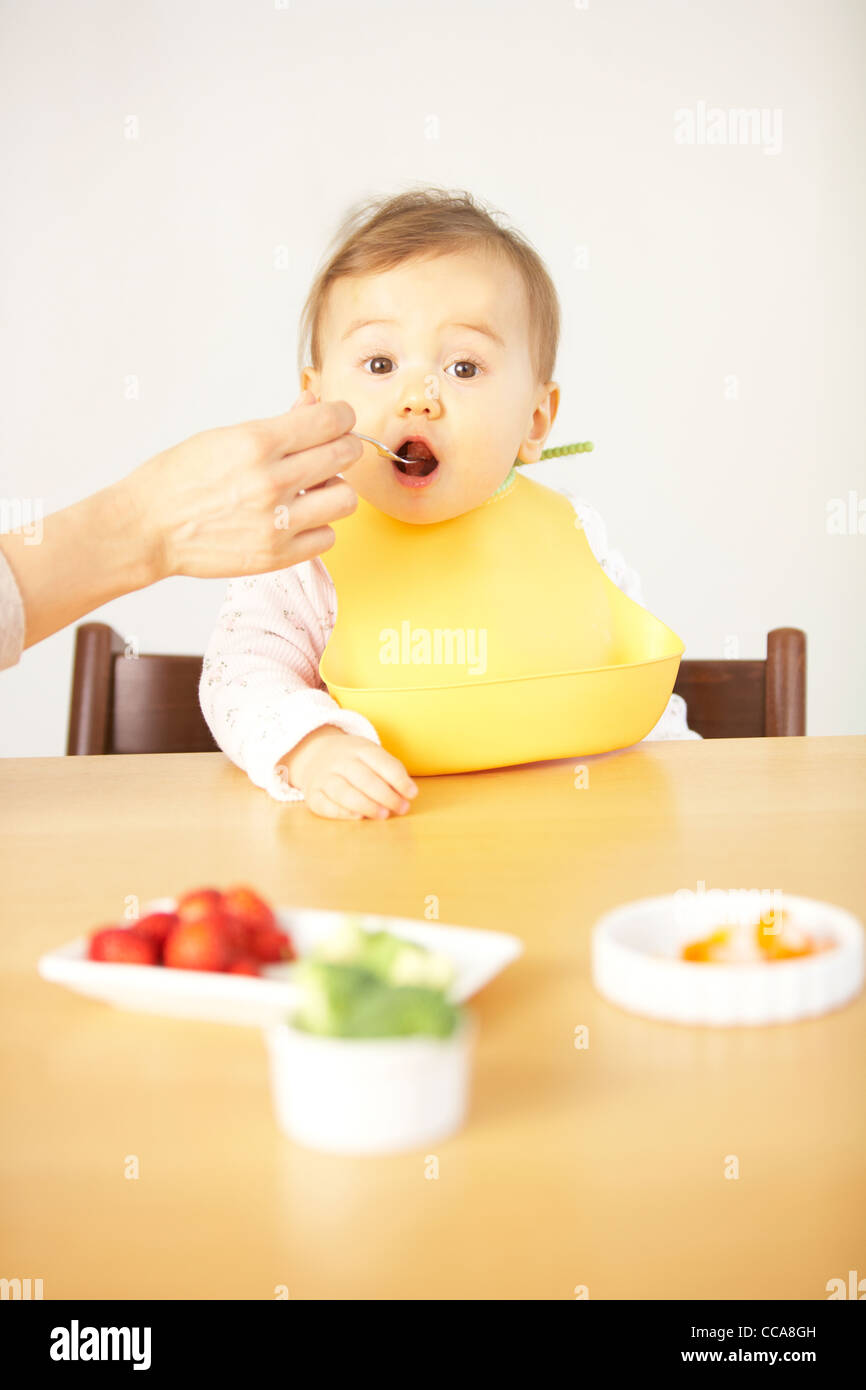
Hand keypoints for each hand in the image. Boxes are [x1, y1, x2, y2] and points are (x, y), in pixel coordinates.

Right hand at [126, 390, 361, 580]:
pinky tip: (297, 519)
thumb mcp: (225, 437)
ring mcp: (277, 522)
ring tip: (312, 491)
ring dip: (334, 491)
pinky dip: (318, 527)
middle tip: (329, 452)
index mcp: (256, 443)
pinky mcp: (277, 555)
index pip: (331, 420)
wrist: (147, 528)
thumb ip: (278, 424)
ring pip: (345, 499)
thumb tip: (314, 404)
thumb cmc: (179, 480)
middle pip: (345, 455)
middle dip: (343, 448)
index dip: (341, 417)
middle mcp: (271, 481)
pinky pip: (328, 537)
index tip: (338, 421)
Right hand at [281, 727, 417, 820]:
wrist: (315, 755)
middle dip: (385, 796)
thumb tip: (408, 794)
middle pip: (364, 779)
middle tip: (401, 808)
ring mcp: (323, 777)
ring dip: (366, 805)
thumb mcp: (373, 756)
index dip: (399, 780)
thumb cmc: (355, 761)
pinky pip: (325, 805)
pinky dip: (341, 812)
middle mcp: (340, 761)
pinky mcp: (312, 795)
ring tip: (383, 815)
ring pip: (343, 792)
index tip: (412, 794)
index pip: (382, 762)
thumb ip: (391, 772)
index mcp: (360, 748)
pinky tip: (358, 817)